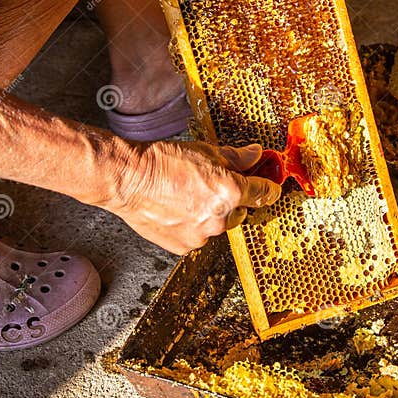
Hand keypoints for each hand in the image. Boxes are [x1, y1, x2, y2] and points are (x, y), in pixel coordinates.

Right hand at [109, 140, 280, 254]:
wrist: (129, 179)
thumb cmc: (163, 161)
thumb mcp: (206, 151)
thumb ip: (236, 157)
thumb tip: (255, 155)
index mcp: (230, 192)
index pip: (263, 194)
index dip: (268, 188)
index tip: (269, 188)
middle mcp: (220, 218)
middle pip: (240, 211)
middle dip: (232, 200)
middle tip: (211, 186)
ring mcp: (202, 235)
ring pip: (217, 225)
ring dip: (211, 214)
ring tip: (188, 196)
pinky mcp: (185, 246)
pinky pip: (198, 237)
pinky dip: (192, 226)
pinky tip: (177, 209)